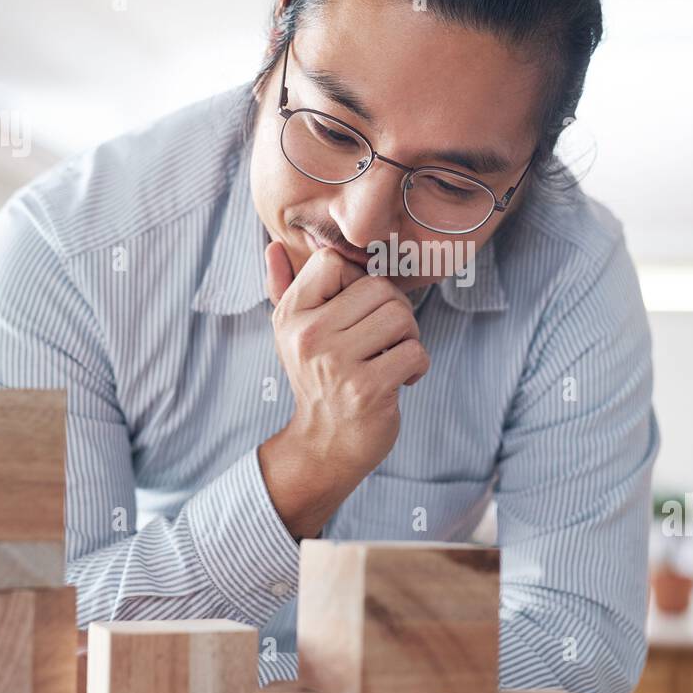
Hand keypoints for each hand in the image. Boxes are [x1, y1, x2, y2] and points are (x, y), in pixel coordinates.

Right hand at [257, 239, 429, 536]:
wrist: (324, 446)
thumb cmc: (317, 381)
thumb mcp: (291, 334)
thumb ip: (283, 288)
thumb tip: (274, 247)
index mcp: (292, 316)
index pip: (333, 262)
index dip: (357, 280)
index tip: (358, 310)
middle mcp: (309, 336)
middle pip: (379, 288)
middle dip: (395, 311)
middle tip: (386, 339)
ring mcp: (337, 364)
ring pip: (401, 317)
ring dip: (409, 337)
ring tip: (392, 357)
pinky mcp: (367, 389)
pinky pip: (414, 352)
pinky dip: (418, 365)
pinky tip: (401, 379)